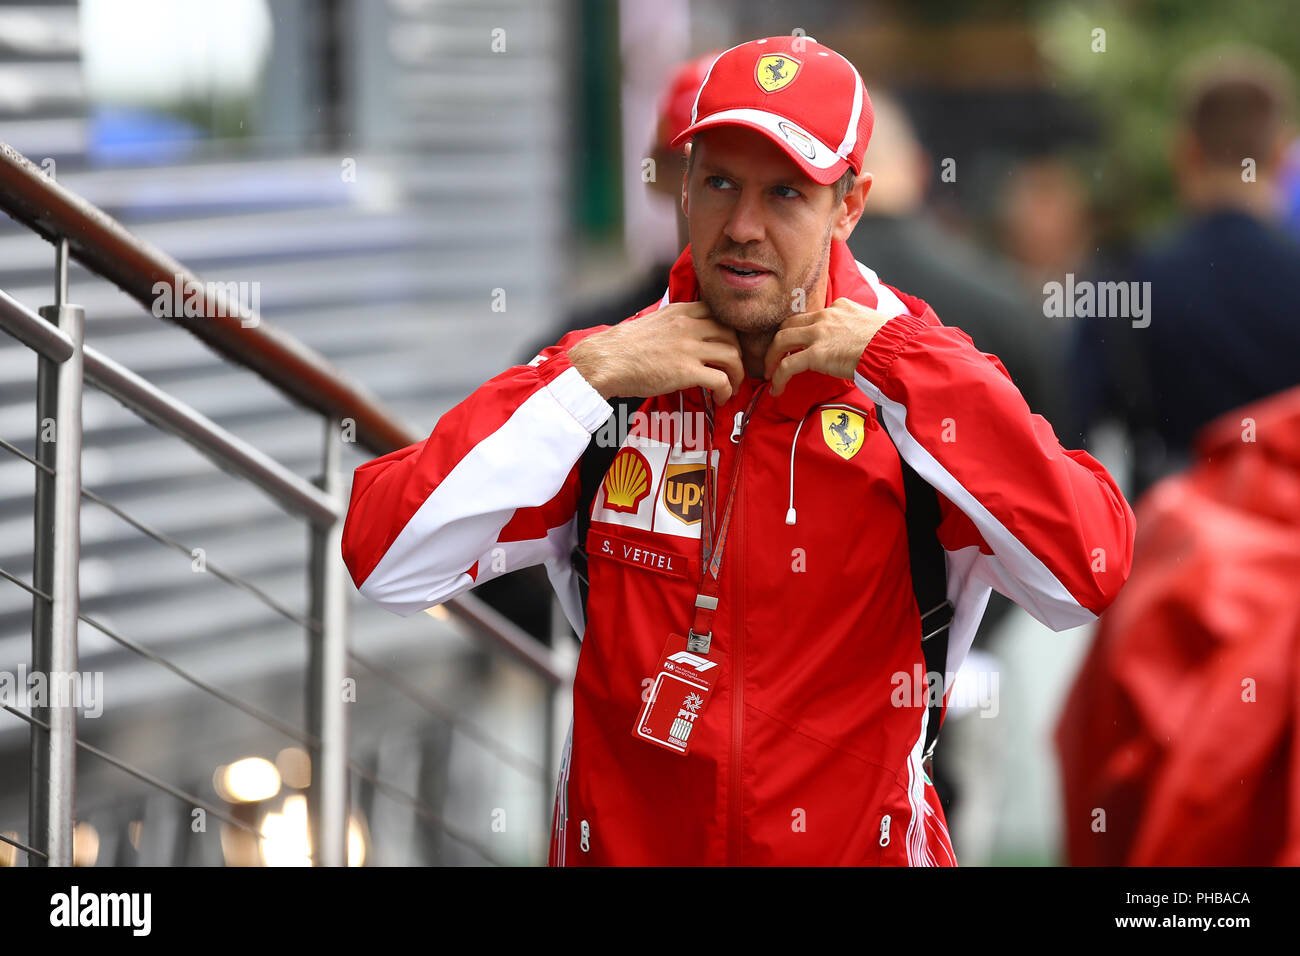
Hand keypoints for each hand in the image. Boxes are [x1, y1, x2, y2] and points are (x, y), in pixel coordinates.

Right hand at [567, 301, 744, 404]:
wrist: (605, 361)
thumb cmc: (621, 348)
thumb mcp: (651, 322)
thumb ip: (672, 325)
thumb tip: (682, 339)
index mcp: (680, 312)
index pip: (718, 313)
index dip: (729, 332)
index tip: (728, 346)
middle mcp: (688, 325)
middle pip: (731, 334)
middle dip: (738, 354)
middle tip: (733, 369)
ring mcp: (689, 347)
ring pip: (732, 356)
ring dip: (737, 374)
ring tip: (731, 387)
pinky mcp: (687, 371)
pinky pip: (721, 380)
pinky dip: (727, 391)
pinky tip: (720, 398)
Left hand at [763, 297, 891, 396]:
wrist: (895, 349)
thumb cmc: (892, 341)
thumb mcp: (875, 324)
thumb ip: (861, 328)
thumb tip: (862, 342)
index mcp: (840, 307)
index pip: (813, 315)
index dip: (802, 329)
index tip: (799, 343)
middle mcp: (826, 316)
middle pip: (789, 323)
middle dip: (779, 340)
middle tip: (776, 356)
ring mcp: (818, 333)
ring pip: (781, 340)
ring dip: (772, 357)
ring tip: (770, 373)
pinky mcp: (816, 353)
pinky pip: (787, 365)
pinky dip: (778, 377)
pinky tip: (777, 389)